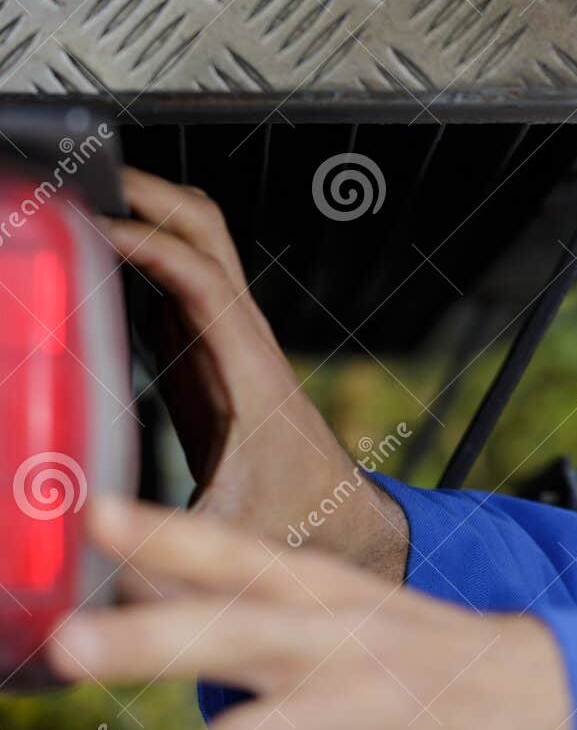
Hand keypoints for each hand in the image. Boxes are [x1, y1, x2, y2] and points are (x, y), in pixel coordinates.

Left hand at [49, 498, 574, 729]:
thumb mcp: (347, 603)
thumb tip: (138, 568)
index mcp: (325, 594)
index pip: (237, 551)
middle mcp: (339, 644)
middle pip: (237, 632)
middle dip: (150, 638)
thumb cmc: (427, 652)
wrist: (545, 699)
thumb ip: (244, 591)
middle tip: (70, 645)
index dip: (165, 530)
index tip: (94, 514)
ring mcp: (366, 714)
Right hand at [102, 167, 408, 579]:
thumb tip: (89, 550)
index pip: (203, 279)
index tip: (90, 227)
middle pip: (206, 236)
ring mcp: (227, 348)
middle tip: (83, 179)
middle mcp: (244, 347)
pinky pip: (174, 290)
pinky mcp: (208, 363)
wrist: (345, 530)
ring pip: (195, 252)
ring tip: (77, 206)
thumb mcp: (227, 543)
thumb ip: (161, 549)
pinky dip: (137, 260)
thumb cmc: (302, 527)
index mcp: (251, 375)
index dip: (147, 243)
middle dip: (148, 195)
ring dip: (145, 218)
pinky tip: (90, 264)